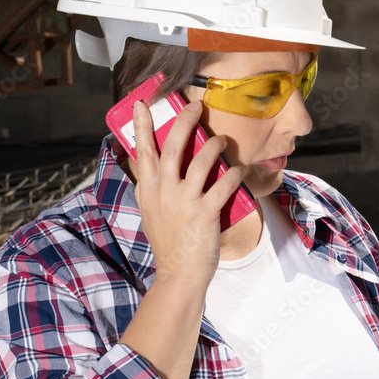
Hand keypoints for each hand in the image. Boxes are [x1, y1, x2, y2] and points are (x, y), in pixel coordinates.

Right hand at [130, 99, 243, 287]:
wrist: (179, 275)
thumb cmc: (170, 244)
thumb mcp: (153, 213)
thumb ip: (156, 190)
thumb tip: (163, 167)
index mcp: (148, 191)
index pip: (143, 151)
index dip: (142, 126)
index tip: (141, 104)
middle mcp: (163, 193)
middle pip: (171, 147)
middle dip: (184, 122)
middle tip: (194, 106)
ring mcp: (184, 202)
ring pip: (199, 162)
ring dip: (213, 146)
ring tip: (221, 139)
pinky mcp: (205, 214)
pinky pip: (222, 186)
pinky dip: (232, 175)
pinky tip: (237, 169)